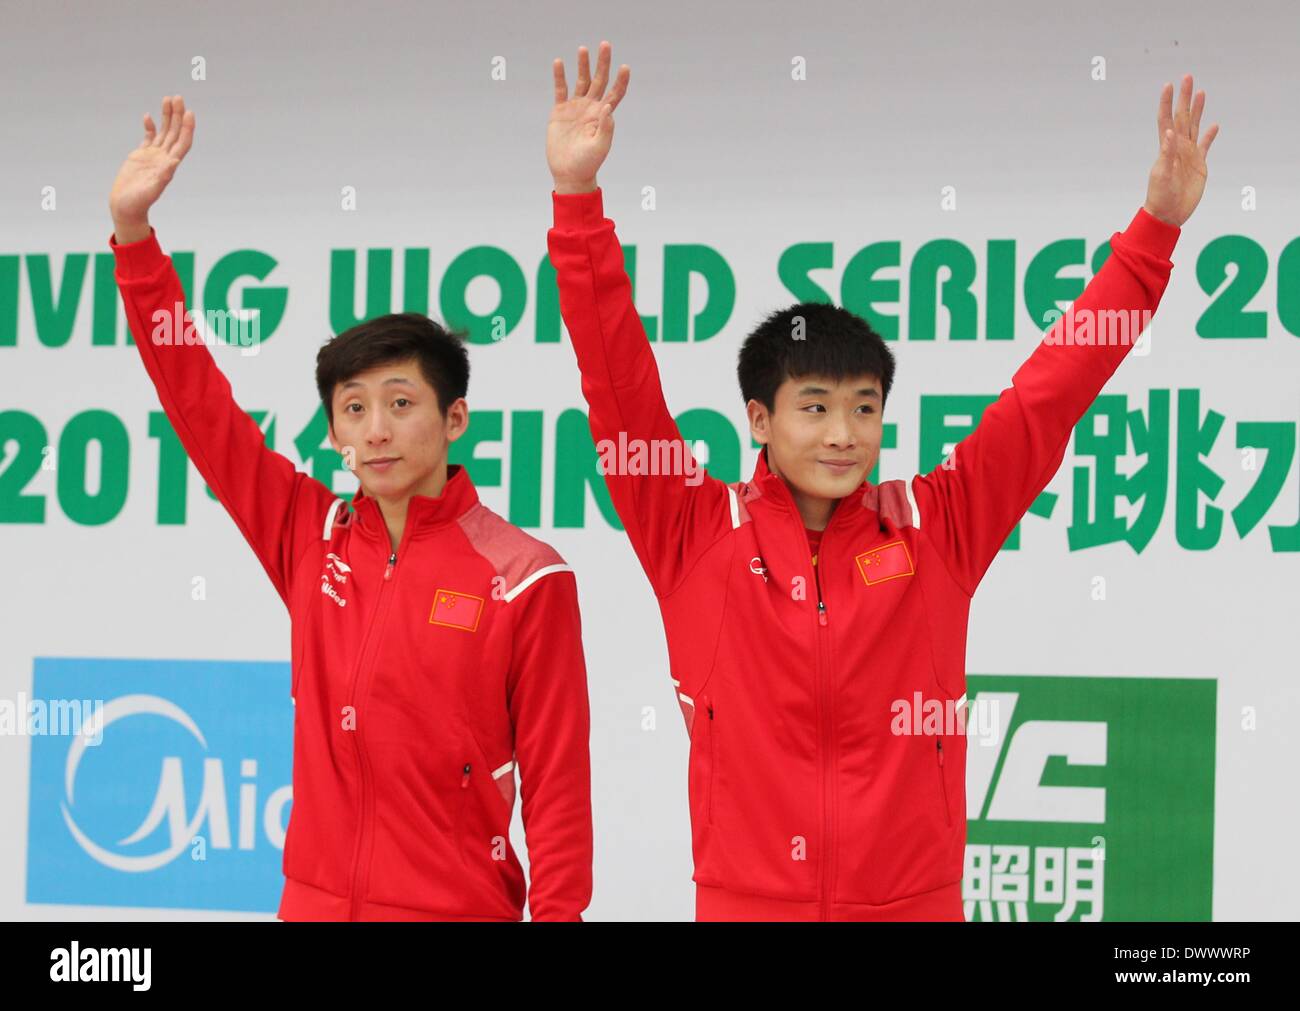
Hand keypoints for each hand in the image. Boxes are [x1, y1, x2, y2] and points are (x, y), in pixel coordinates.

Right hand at [109, 95, 195, 241]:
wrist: (126, 207)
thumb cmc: (139, 202)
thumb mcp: (152, 189)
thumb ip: (163, 176)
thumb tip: (175, 162)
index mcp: (169, 165)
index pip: (182, 143)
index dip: (187, 128)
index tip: (189, 112)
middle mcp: (164, 158)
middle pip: (174, 133)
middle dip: (177, 115)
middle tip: (178, 97)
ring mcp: (153, 156)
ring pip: (163, 132)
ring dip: (166, 116)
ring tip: (168, 99)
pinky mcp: (140, 156)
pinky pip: (148, 138)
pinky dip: (150, 127)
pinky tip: (149, 116)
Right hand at [548, 41, 629, 193]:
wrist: (569, 173)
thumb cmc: (588, 163)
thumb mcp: (600, 147)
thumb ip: (606, 128)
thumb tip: (608, 107)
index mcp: (603, 116)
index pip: (615, 93)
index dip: (621, 80)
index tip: (625, 67)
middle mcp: (591, 108)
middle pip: (599, 80)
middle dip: (603, 63)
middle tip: (605, 44)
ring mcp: (575, 108)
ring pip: (581, 81)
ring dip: (583, 65)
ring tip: (583, 49)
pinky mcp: (560, 111)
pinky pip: (560, 90)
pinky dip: (560, 76)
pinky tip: (559, 63)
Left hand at [1143, 74, 1218, 227]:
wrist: (1168, 214)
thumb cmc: (1160, 196)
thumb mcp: (1162, 174)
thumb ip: (1166, 153)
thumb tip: (1169, 132)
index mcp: (1167, 148)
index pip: (1166, 119)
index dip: (1167, 102)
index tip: (1169, 85)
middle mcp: (1178, 147)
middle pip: (1182, 117)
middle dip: (1184, 97)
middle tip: (1187, 77)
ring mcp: (1189, 155)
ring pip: (1194, 126)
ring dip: (1197, 110)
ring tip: (1200, 93)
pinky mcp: (1199, 165)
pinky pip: (1205, 146)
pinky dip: (1209, 135)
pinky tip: (1214, 125)